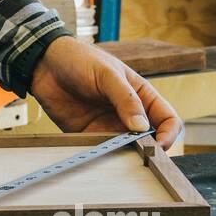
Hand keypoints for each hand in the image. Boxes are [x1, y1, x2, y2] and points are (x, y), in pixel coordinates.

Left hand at [29, 36, 182, 149]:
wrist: (45, 64)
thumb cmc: (80, 60)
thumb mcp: (106, 74)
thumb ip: (125, 99)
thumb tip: (141, 127)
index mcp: (142, 96)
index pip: (168, 120)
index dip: (169, 134)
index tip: (158, 144)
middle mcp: (129, 114)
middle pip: (150, 139)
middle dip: (149, 149)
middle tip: (139, 154)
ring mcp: (109, 125)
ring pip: (127, 149)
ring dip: (125, 155)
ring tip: (116, 153)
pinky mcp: (89, 134)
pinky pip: (102, 151)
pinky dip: (102, 155)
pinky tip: (96, 152)